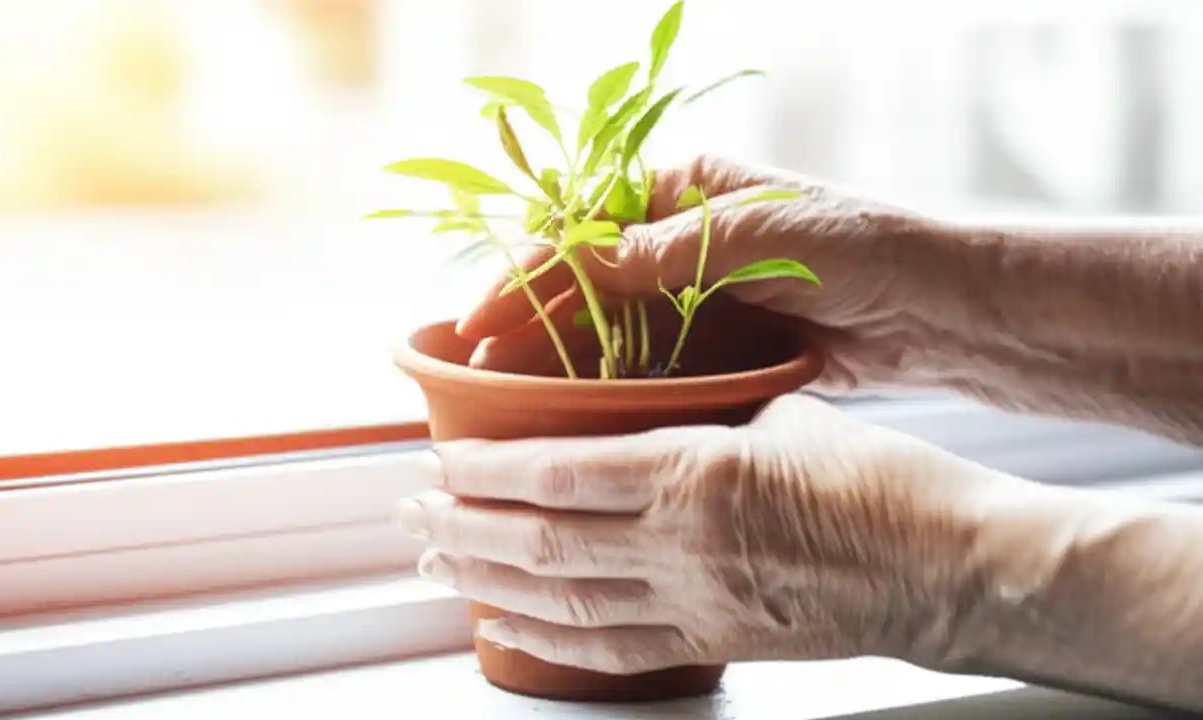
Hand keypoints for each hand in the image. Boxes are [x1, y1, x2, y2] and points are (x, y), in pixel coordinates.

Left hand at [395, 395, 999, 674]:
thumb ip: (707, 420)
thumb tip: (653, 416)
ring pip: (560, 600)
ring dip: (486, 582)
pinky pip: (613, 649)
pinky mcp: (717, 642)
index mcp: (695, 470)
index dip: (486, 469)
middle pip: (538, 542)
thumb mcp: (788, 417)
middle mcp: (680, 544)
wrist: (957, 570)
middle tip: (406, 516)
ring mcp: (695, 603)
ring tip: (434, 567)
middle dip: (460, 528)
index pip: (558, 470)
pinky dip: (549, 639)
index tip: (439, 460)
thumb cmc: (889, 483)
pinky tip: (510, 626)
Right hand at [456, 155, 939, 391]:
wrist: (941, 310)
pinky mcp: (721, 347)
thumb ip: (670, 249)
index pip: (582, 232)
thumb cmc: (863, 248)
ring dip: (562, 367)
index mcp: (684, 192)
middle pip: (584, 286)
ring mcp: (699, 298)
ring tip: (507, 408)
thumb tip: (581, 260)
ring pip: (610, 333)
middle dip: (529, 328)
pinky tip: (577, 423)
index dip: (524, 276)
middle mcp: (681, 243)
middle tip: (476, 375)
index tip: (476, 323)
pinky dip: (613, 394)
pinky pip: (652, 370)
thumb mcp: (762, 236)